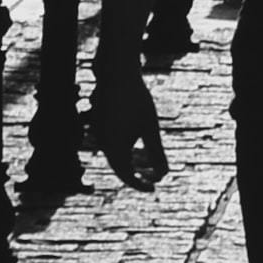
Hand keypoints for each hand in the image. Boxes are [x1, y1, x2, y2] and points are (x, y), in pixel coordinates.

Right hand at [88, 60, 167, 185]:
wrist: (116, 73)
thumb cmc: (136, 99)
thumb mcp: (150, 127)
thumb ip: (155, 152)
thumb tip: (164, 174)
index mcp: (113, 148)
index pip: (126, 176)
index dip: (140, 184)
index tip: (153, 188)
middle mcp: (102, 143)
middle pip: (120, 167)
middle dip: (137, 174)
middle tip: (153, 178)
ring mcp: (98, 134)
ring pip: (115, 155)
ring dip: (131, 162)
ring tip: (148, 163)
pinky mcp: (100, 124)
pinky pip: (111, 144)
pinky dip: (125, 149)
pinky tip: (137, 144)